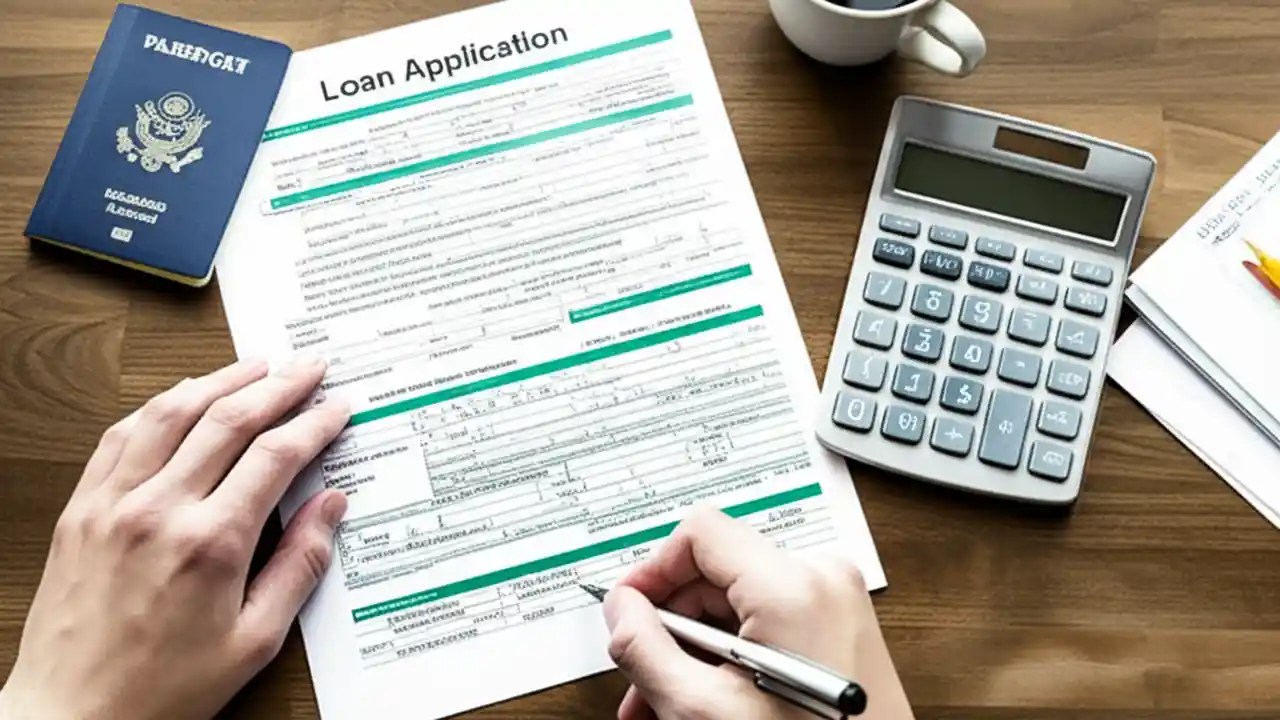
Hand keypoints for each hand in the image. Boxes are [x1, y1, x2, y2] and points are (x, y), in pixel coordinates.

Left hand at [0, 359, 349, 719]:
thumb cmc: (163, 690)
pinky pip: (120, 436)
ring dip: (218, 380)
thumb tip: (332, 507)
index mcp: (210, 544)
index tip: (337, 407)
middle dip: (277, 385)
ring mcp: (112, 504)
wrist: (71, 717)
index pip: (275, 456)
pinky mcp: (80, 510)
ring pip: (171, 413)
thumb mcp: (254, 641)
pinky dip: (157, 406)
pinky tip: (181, 397)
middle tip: (308, 366)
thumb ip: (299, 566)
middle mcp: (158, 510)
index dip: (314, 423)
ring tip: (254, 364)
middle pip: (228, 419)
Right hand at [604, 508, 913, 719]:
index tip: (625, 609)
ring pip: (736, 604)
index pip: (699, 533)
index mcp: (793, 586)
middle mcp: (822, 579)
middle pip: (715, 573)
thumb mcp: (704, 709)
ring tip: (667, 702)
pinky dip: (731, 655)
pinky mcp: (841, 625)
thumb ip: (646, 649)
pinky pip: (767, 622)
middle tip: (640, 675)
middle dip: (669, 626)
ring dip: (694, 648)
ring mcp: (837, 602)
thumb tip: (620, 609)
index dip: (651, 571)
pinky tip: (708, 698)